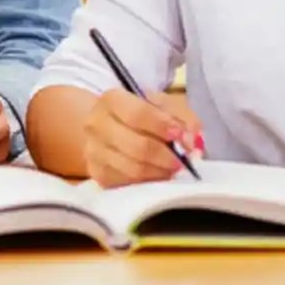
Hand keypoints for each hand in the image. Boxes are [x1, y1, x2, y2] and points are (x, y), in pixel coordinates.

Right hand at [83, 89, 202, 187]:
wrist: (107, 127)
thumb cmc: (141, 113)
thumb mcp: (162, 104)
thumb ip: (182, 118)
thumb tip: (191, 142)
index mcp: (112, 100)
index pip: (138, 114)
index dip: (162, 126)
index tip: (180, 135)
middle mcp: (96, 124)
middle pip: (137, 146)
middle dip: (166, 156)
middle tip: (182, 160)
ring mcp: (93, 151)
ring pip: (133, 169)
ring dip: (160, 172)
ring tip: (173, 169)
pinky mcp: (97, 175)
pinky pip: (128, 184)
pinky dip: (148, 182)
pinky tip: (157, 174)